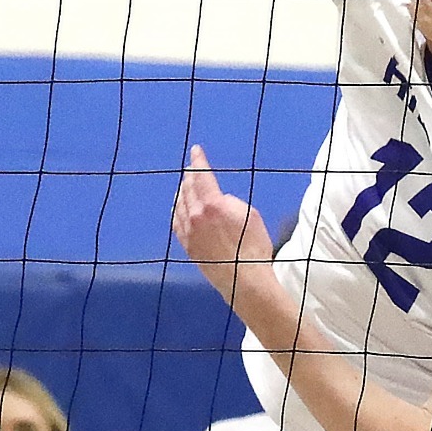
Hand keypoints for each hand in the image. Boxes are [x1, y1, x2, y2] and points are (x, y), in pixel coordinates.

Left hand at [173, 144, 275, 302]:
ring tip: (186, 185)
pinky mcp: (187, 246)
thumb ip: (230, 202)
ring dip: (183, 192)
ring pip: (180, 204)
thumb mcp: (250, 214)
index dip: (198, 161)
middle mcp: (196, 216)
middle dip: (190, 176)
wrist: (244, 279)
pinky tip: (180, 208)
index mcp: (213, 204)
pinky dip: (178, 210)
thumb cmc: (253, 247)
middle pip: (188, 188)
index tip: (196, 151)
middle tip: (192, 169)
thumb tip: (219, 202)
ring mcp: (189, 232)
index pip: (202, 176)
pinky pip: (177, 222)